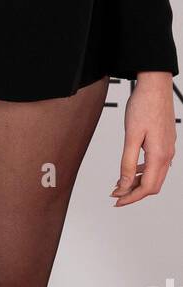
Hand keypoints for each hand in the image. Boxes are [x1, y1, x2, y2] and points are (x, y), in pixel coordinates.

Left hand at [111, 72, 175, 205]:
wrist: (155, 85)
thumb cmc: (143, 106)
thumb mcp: (131, 135)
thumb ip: (127, 161)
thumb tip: (124, 183)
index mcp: (159, 155)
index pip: (147, 188)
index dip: (131, 197)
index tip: (117, 201)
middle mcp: (167, 155)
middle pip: (153, 185)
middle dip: (134, 193)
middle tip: (116, 195)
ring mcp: (168, 149)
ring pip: (155, 175)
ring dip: (138, 182)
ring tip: (120, 183)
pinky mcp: (166, 142)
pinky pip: (156, 165)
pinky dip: (143, 171)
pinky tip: (132, 168)